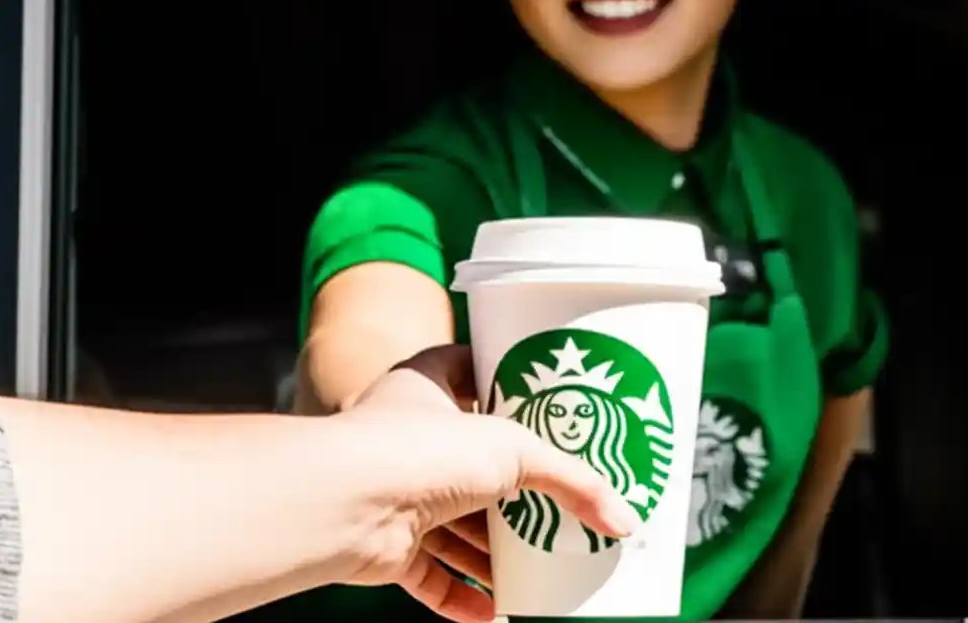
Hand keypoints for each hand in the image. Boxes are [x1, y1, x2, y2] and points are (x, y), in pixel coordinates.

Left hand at [336, 346, 639, 621]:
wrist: (345, 503)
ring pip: (451, 526)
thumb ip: (572, 482)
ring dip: (490, 552)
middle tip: (558, 501)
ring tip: (540, 568)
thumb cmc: (418, 448)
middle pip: (469, 463)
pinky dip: (462, 597)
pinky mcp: (388, 546)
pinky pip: (430, 576)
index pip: (466, 370)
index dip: (502, 382)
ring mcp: (396, 493)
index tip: (542, 400)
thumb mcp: (514, 449)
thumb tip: (622, 520)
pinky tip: (496, 612)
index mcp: (427, 387)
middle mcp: (407, 438)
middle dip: (511, 489)